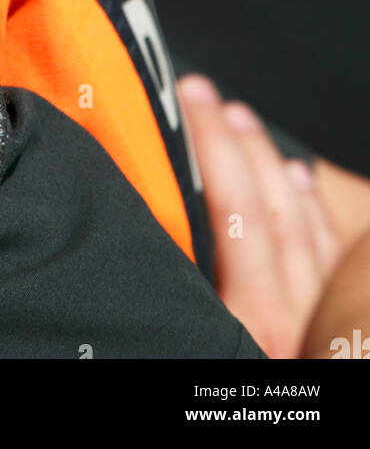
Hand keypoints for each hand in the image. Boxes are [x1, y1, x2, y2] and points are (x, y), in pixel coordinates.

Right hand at [177, 74, 342, 357]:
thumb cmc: (213, 382)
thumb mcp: (183, 331)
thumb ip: (174, 271)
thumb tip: (148, 213)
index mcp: (245, 319)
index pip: (229, 207)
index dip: (209, 143)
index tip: (183, 98)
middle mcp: (285, 315)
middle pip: (263, 204)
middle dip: (230, 138)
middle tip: (198, 92)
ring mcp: (314, 320)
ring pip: (297, 222)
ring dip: (266, 160)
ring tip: (237, 116)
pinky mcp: (327, 329)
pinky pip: (327, 254)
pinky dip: (309, 207)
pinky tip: (297, 177)